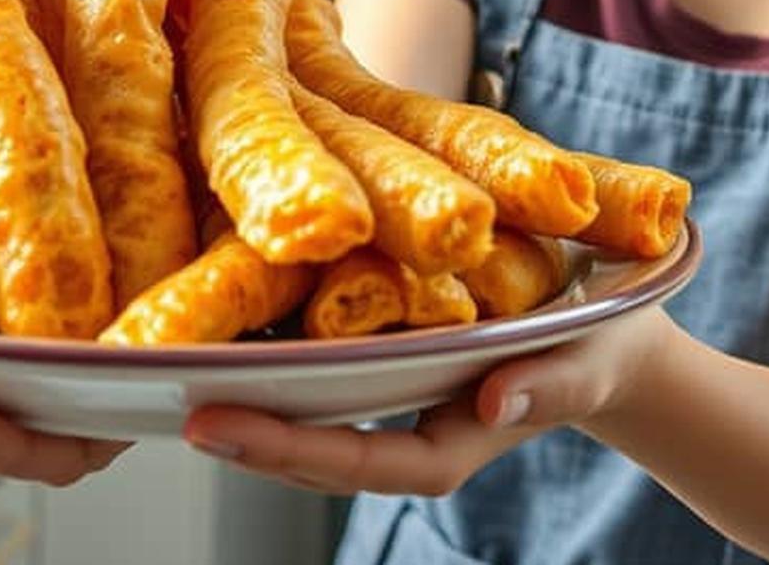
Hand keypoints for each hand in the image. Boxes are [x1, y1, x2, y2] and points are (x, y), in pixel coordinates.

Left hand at [179, 307, 676, 495]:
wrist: (607, 327)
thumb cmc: (601, 342)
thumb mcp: (589, 355)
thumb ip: (548, 382)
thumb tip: (493, 399)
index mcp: (444, 445)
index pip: (355, 461)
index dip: (283, 447)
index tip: (215, 423)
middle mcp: (400, 427)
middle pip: (307, 446)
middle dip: (237, 428)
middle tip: (160, 396)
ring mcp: (385, 393)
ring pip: (301, 407)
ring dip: (239, 389)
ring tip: (164, 360)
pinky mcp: (375, 351)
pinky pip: (314, 359)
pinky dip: (267, 345)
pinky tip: (214, 306)